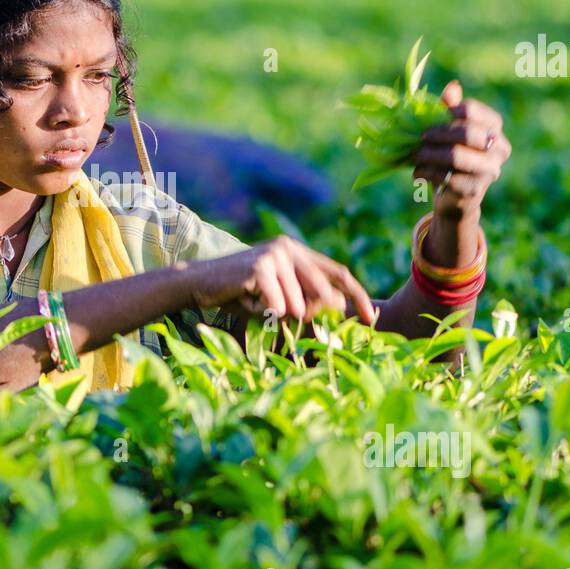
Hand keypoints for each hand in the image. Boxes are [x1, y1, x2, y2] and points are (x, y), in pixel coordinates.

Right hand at [188, 235, 376, 324]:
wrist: (198, 283)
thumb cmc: (239, 294)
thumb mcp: (277, 296)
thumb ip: (304, 300)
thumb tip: (338, 310)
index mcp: (297, 252)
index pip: (338, 273)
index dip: (357, 296)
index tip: (371, 319)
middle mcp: (289, 248)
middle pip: (324, 291)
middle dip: (316, 314)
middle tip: (294, 320)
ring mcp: (275, 254)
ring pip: (298, 304)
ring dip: (280, 315)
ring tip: (258, 305)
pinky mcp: (261, 266)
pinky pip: (277, 305)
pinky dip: (265, 312)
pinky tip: (249, 303)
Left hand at [413, 80, 511, 217]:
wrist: (454, 195)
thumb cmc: (451, 155)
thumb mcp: (450, 131)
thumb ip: (451, 108)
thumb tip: (452, 87)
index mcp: (494, 128)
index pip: (474, 111)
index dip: (452, 110)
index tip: (436, 116)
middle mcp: (499, 149)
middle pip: (466, 133)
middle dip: (438, 133)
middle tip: (421, 137)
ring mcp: (489, 171)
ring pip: (456, 156)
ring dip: (429, 154)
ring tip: (415, 155)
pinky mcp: (474, 190)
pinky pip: (447, 177)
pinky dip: (427, 173)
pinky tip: (417, 172)